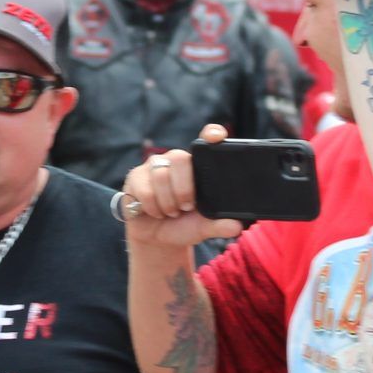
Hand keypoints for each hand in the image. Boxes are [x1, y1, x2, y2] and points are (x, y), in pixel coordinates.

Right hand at [118, 125, 243, 252]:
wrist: (157, 238)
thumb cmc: (183, 225)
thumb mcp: (203, 227)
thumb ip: (219, 225)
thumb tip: (236, 227)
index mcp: (197, 166)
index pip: (205, 140)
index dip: (211, 133)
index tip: (216, 137)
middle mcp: (176, 160)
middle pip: (180, 158)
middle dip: (184, 189)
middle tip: (186, 206)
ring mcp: (154, 166)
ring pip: (161, 176)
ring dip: (168, 202)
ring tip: (171, 212)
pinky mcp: (136, 177)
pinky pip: (145, 189)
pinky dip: (153, 207)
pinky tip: (156, 212)